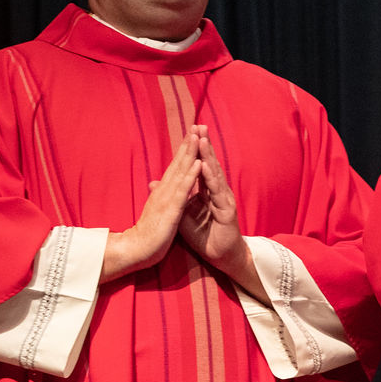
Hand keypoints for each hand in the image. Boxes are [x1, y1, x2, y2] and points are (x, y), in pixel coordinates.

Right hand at [101, 131, 200, 281]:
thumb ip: (159, 196)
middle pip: (179, 163)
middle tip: (197, 125)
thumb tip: (157, 184)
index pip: (176, 166)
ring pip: (181, 171)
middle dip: (188, 144)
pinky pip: (184, 190)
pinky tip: (199, 163)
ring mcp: (167, 197)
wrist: (137, 248)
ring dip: (190, 153)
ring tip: (198, 136)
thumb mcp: (157, 209)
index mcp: (164, 191)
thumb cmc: (150, 231)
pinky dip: (191, 176)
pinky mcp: (171, 208)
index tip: (193, 134)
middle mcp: (164, 189)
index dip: (185, 150)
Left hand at [178, 126, 267, 301]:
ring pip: (214, 173)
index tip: (188, 132)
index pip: (199, 166)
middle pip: (209, 164)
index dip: (194, 150)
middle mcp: (216, 191)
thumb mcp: (181, 214)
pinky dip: (211, 178)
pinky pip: (217, 191)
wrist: (220, 255)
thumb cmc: (204, 235)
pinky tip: (206, 167)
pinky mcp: (227, 210)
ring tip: (202, 140)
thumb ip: (171, 197)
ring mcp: (223, 199)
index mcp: (206, 191)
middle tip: (199, 126)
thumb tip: (153, 182)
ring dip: (208, 156)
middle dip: (204, 145)